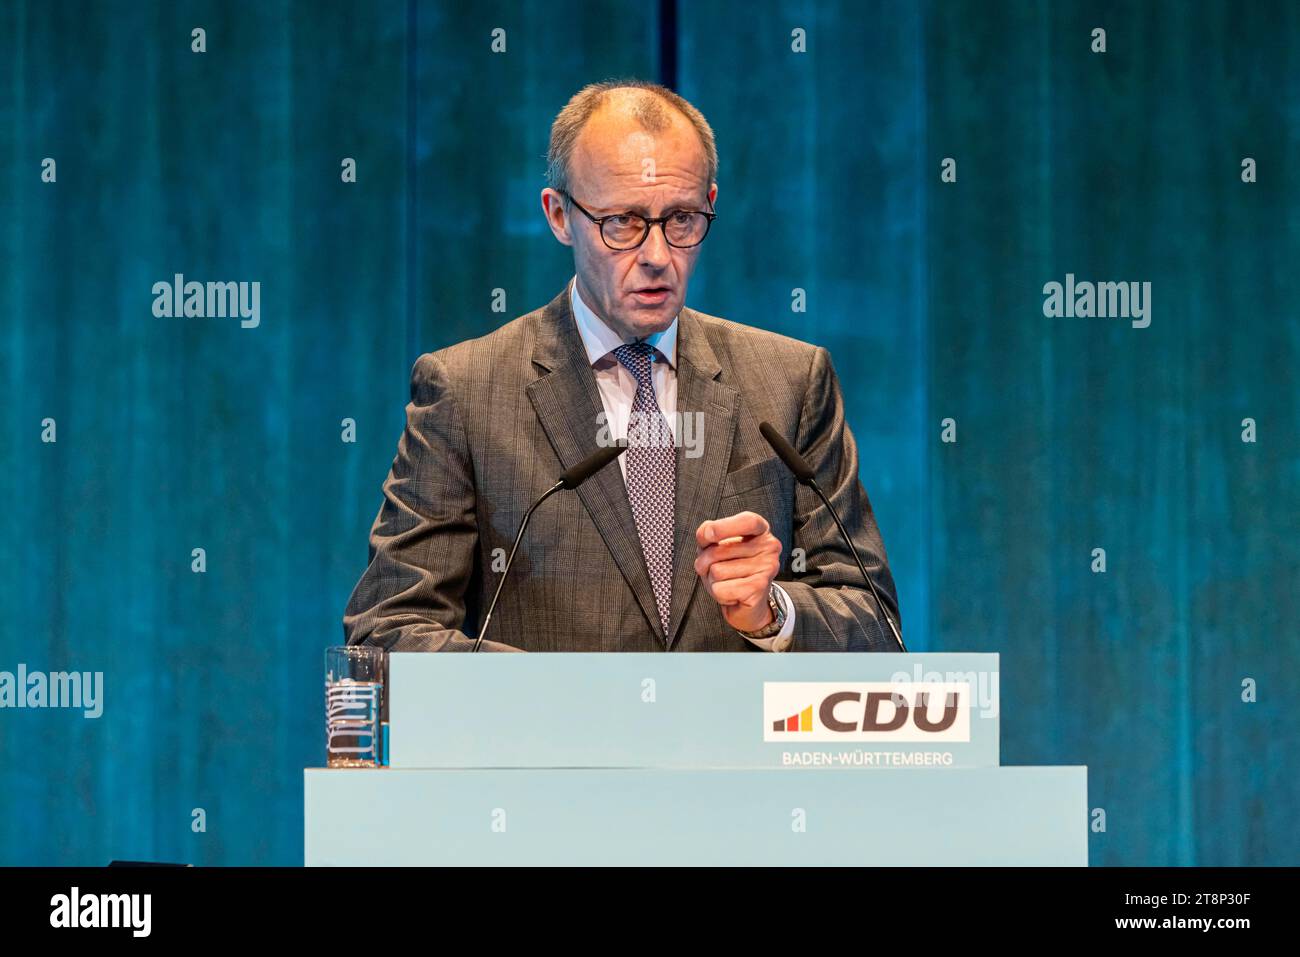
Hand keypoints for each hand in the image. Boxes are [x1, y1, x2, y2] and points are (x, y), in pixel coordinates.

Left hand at [694, 511, 782, 631]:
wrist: (747, 604)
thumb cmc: (731, 569)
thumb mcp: (717, 546)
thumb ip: (709, 534)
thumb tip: (706, 533)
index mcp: (761, 530)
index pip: (748, 521)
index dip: (724, 527)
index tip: (707, 534)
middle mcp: (769, 547)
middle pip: (720, 550)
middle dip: (706, 563)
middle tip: (717, 570)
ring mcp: (767, 567)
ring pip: (717, 571)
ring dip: (712, 580)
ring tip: (727, 582)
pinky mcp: (759, 588)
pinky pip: (721, 589)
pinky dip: (718, 594)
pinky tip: (732, 594)